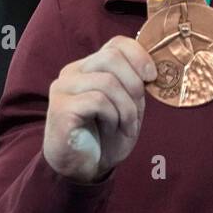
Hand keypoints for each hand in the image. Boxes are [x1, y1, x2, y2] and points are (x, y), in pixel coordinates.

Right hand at [43, 36, 156, 183]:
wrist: (83, 168)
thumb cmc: (105, 138)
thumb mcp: (128, 107)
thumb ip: (135, 84)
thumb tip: (151, 68)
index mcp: (89, 67)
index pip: (116, 43)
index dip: (139, 56)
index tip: (152, 77)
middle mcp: (72, 72)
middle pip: (112, 57)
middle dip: (134, 84)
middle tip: (136, 109)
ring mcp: (63, 88)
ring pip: (107, 81)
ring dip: (125, 107)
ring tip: (123, 124)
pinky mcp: (60, 107)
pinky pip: (97, 101)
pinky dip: (113, 116)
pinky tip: (109, 128)